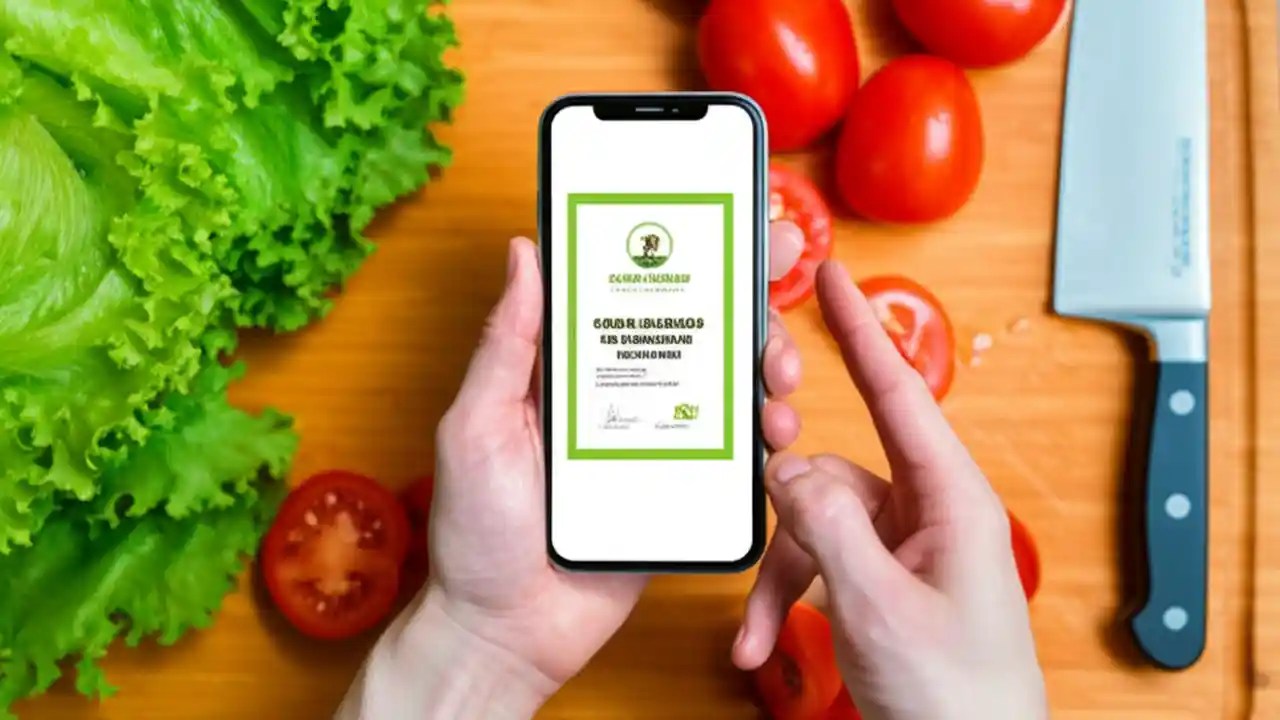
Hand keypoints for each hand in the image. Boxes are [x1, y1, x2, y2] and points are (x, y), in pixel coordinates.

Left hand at [338, 221, 806, 719]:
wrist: (507, 632)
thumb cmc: (478, 532)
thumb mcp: (477, 426)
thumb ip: (505, 345)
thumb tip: (525, 252)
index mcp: (569, 367)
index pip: (627, 288)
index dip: (676, 246)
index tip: (724, 210)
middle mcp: (619, 392)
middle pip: (695, 325)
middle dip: (747, 295)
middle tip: (777, 279)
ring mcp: (656, 438)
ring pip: (726, 381)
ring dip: (766, 362)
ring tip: (777, 375)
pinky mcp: (683, 488)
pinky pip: (732, 451)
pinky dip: (765, 433)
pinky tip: (776, 430)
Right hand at [732, 262, 1046, 719]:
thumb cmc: (958, 698)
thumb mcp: (881, 608)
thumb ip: (830, 527)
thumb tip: (788, 469)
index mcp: (950, 500)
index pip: (899, 393)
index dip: (861, 330)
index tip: (834, 277)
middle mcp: (925, 513)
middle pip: (832, 472)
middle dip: (789, 510)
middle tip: (760, 503)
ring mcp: (899, 549)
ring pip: (812, 524)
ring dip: (778, 575)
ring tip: (758, 628)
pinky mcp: (878, 580)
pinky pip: (815, 564)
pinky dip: (783, 598)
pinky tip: (762, 639)